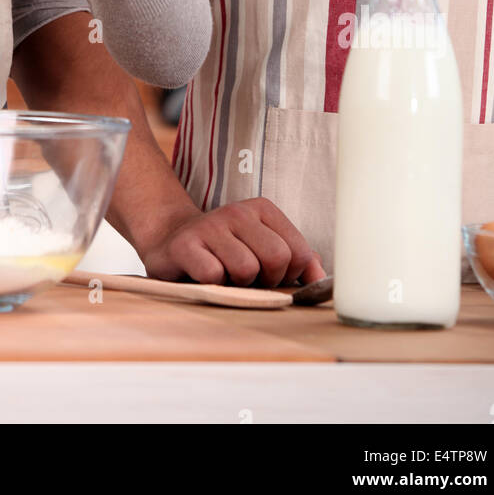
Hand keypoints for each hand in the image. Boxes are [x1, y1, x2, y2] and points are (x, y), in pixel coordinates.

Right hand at [137, 197, 327, 287]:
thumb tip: (322, 279)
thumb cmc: (226, 251)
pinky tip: (203, 275)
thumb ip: (298, 260)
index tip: (270, 274)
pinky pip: (214, 275)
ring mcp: (211, 225)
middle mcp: (238, 211)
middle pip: (277, 258)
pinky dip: (212, 285)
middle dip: (266, 279)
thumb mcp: (264, 248)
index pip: (298, 252)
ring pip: (246, 269)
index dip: (289, 275)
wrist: (171, 240)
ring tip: (224, 274)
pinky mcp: (186, 245)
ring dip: (237, 284)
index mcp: (263, 209)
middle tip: (247, 277)